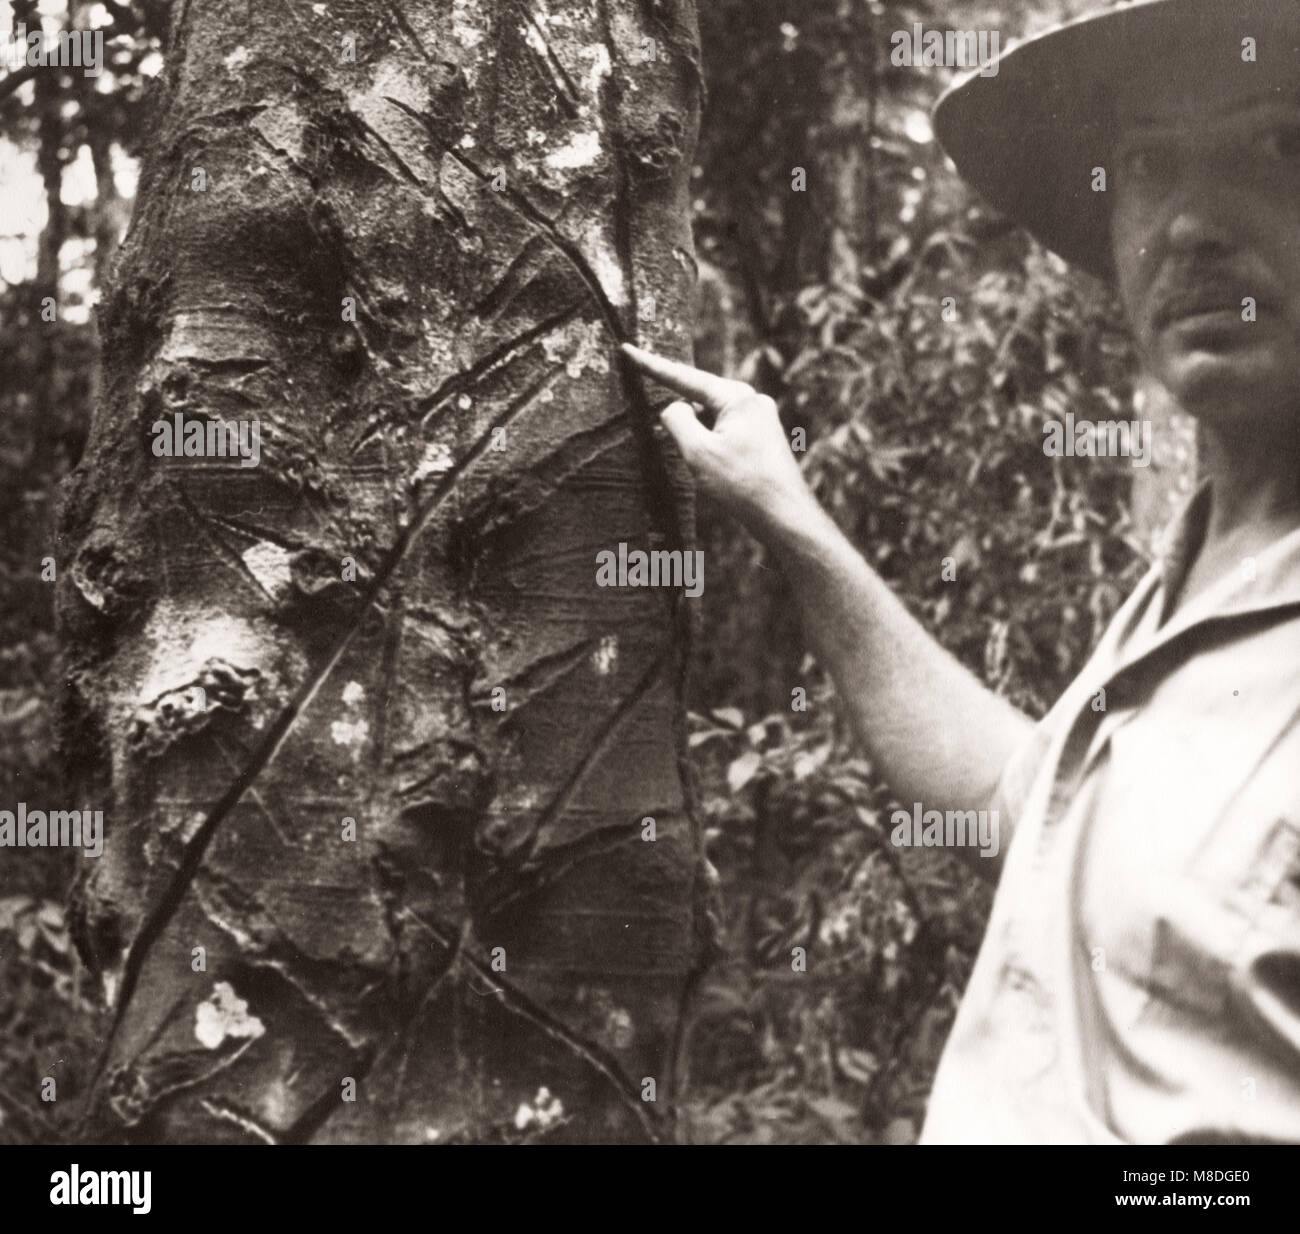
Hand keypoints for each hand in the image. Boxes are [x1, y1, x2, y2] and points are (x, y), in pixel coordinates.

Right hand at [619, 343, 816, 536]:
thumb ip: (676, 420)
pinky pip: (726, 433)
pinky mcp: (763, 439)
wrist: (786, 515)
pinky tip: (718, 473)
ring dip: (700, 440)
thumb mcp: (697, 451)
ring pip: (713, 420)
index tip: (627, 350)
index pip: (685, 377)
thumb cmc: (742, 484)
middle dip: (684, 420)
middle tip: (688, 452)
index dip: (652, 365)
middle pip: (700, 399)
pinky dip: (712, 447)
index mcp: (736, 397)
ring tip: (714, 475)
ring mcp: (761, 420)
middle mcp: (752, 401)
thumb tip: (674, 407)